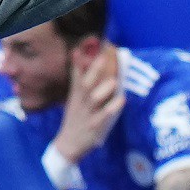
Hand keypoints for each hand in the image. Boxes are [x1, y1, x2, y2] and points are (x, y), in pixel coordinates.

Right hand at [53, 46, 123, 164]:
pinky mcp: (93, 126)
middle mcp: (81, 101)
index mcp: (77, 93)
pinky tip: (121, 100)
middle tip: (104, 56)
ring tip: (113, 80)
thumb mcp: (74, 96)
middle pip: (86, 83)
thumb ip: (79, 76)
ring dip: (103, 89)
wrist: (68, 144)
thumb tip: (79, 55)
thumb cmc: (77, 117)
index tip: (86, 46)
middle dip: (95, 70)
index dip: (81, 61)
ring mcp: (87, 114)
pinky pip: (103, 116)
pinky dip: (112, 108)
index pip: (78, 74)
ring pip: (94, 100)